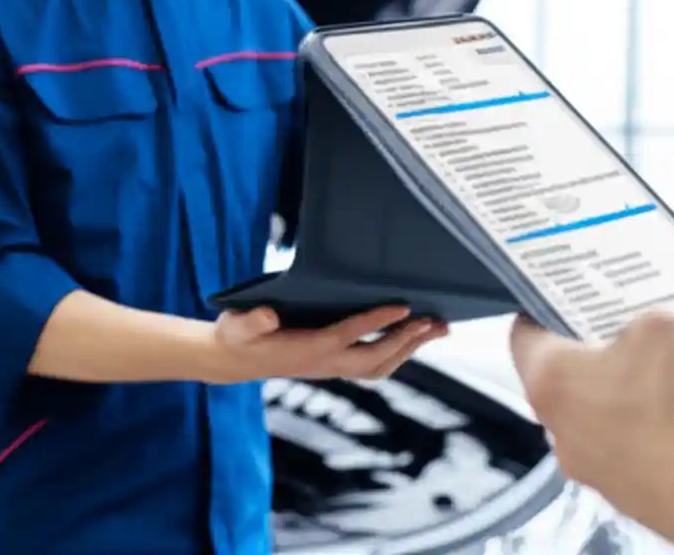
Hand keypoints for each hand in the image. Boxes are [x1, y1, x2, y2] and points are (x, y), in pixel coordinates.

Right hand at [210, 305, 447, 382]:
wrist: (235, 360)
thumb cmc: (238, 337)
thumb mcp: (236, 326)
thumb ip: (250, 321)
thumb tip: (267, 315)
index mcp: (306, 350)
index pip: (347, 335)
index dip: (375, 321)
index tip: (402, 306)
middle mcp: (325, 363)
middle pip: (375, 357)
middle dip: (407, 340)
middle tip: (436, 321)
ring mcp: (333, 367)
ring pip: (381, 364)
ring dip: (411, 348)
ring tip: (438, 328)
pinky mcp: (336, 365)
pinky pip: (375, 364)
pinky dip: (400, 352)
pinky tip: (414, 337)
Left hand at [510, 312, 673, 552]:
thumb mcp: (665, 327)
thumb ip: (636, 320)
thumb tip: (632, 338)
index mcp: (547, 379)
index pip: (522, 333)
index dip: (545, 309)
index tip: (573, 299)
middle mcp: (553, 425)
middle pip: (559, 376)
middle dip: (590, 353)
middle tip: (625, 333)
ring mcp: (581, 464)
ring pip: (590, 413)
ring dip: (616, 393)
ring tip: (658, 375)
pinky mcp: (614, 491)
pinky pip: (618, 446)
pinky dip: (637, 429)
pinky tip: (673, 418)